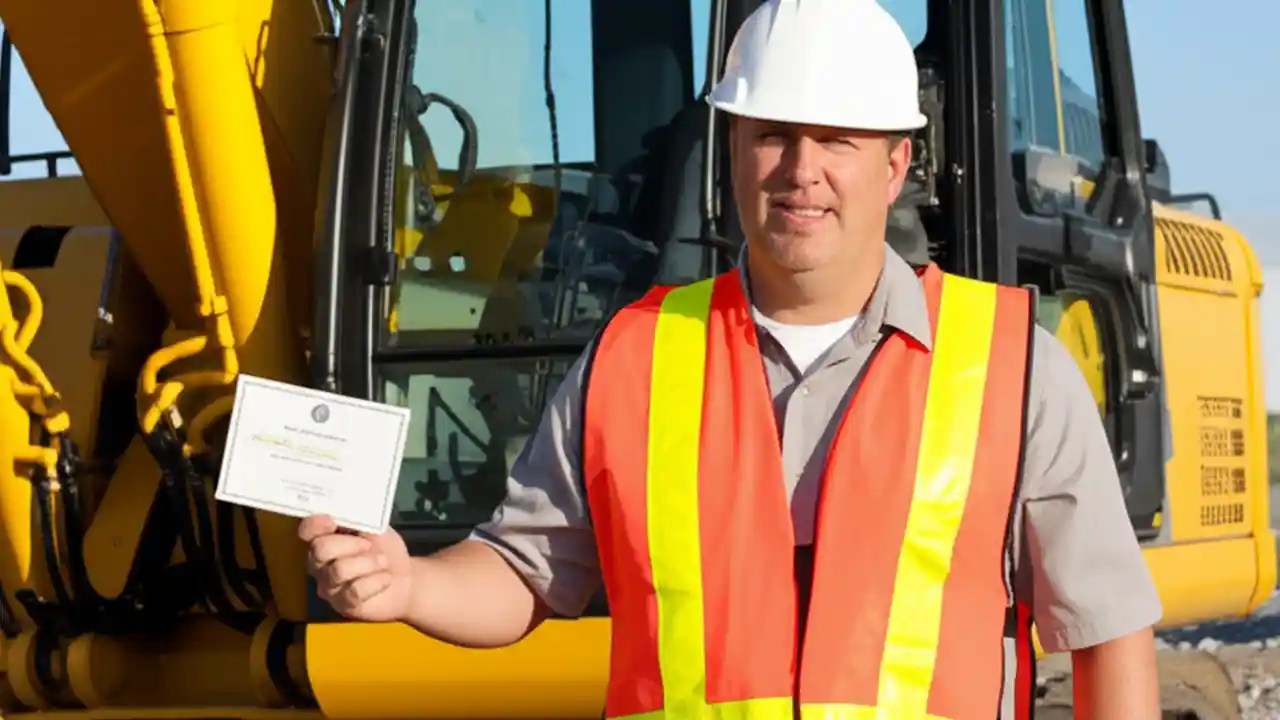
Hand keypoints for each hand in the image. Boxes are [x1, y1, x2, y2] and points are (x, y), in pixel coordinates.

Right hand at [299, 514, 413, 621]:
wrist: (406, 580)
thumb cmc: (385, 550)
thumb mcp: (376, 528)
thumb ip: (360, 519)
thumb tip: (351, 506)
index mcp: (325, 539)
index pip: (307, 531)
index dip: (315, 524)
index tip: (332, 522)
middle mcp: (320, 564)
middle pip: (321, 549)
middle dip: (350, 544)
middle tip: (370, 546)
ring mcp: (330, 586)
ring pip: (339, 570)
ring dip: (367, 562)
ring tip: (382, 562)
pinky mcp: (344, 604)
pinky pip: (354, 590)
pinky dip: (376, 581)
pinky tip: (385, 578)